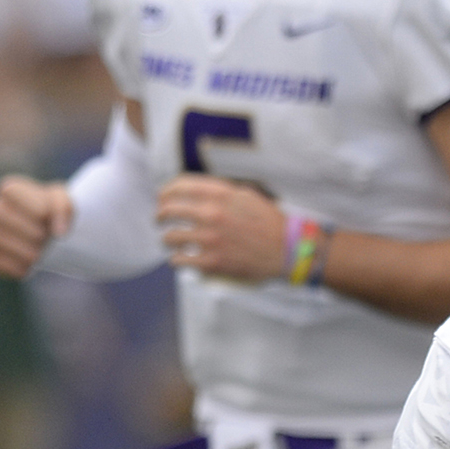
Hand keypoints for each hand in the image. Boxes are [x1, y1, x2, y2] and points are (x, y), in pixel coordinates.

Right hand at [0, 175, 71, 278]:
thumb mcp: (64, 203)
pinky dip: (10, 265)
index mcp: (10, 190)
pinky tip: (28, 267)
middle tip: (46, 240)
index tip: (48, 218)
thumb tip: (59, 232)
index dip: (33, 206)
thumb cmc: (55, 214)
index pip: (10, 192)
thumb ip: (63, 209)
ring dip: (21, 250)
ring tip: (40, 255)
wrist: (51, 236)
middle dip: (28, 231)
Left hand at [156, 175, 287, 281]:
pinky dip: (176, 260)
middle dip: (160, 215)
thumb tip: (197, 192)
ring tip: (170, 242)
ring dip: (167, 239)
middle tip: (160, 221)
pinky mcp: (212, 262)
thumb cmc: (270, 222)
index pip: (178, 186)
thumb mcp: (247, 195)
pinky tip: (179, 259)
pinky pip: (180, 260)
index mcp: (219, 194)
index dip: (165, 192)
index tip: (163, 198)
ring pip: (170, 237)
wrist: (289, 249)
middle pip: (168, 210)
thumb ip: (221, 192)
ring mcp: (210, 239)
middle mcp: (211, 213)